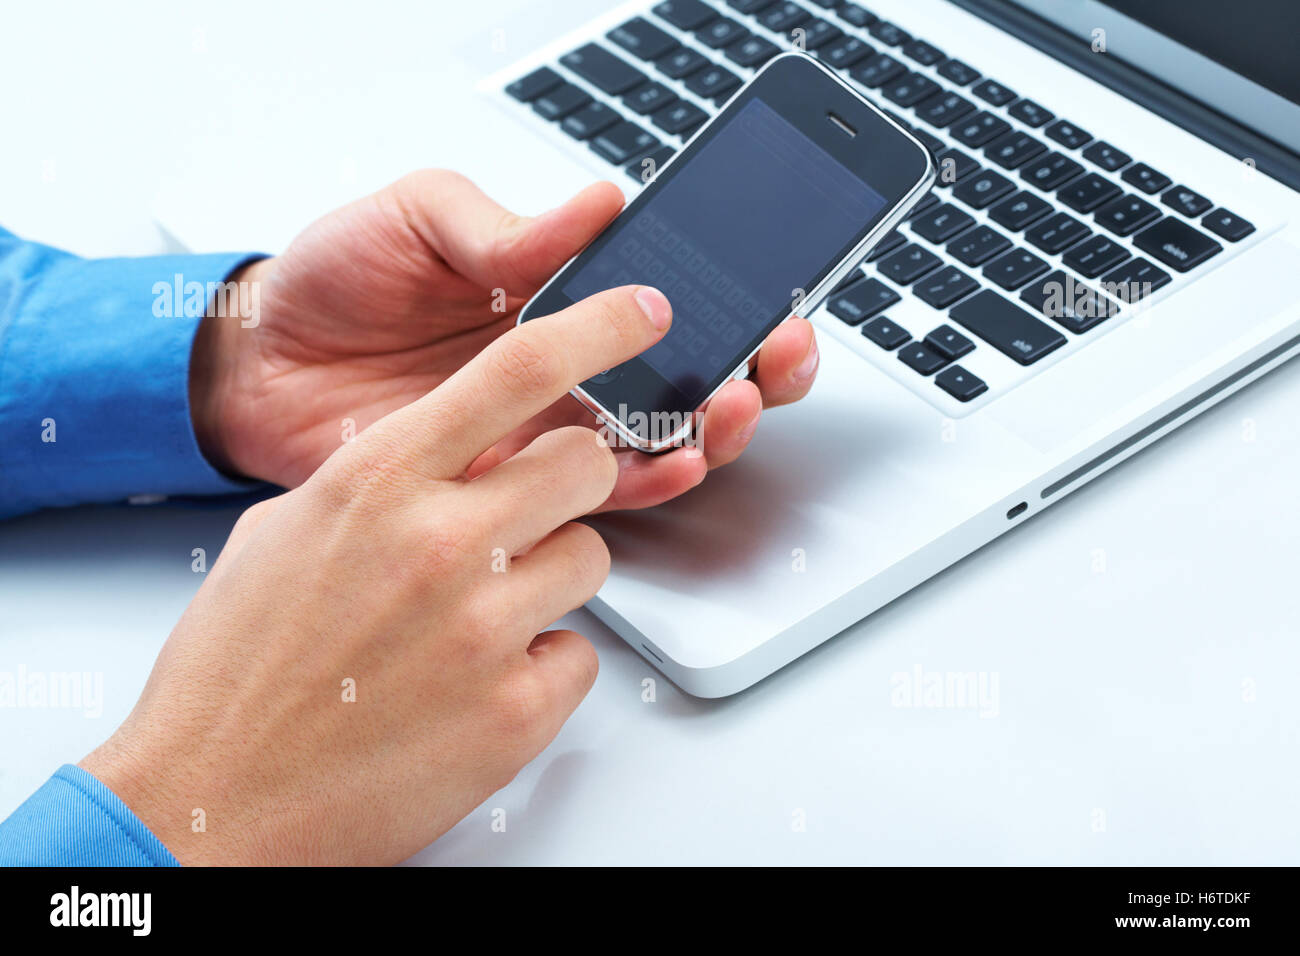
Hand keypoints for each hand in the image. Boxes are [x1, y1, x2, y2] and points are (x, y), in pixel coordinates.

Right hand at [85, 282, 676, 864]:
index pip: (519, 370)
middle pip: (587, 462)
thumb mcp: (286, 534)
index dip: (597, 329)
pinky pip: (582, 654)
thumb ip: (376, 479)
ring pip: (593, 557)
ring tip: (481, 614)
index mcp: (378, 483)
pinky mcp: (514, 711)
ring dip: (552, 577)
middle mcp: (440, 544)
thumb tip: (437, 452)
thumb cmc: (238, 673)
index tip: (641, 313)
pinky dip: (543, 663)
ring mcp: (484, 629)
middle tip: (532, 512)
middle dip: (574, 480)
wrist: (214, 800)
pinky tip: (480, 678)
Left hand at [190, 169, 818, 510]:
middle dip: (748, 375)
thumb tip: (599, 206)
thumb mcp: (418, 221)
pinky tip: (668, 464)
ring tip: (726, 409)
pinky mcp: (505, 491)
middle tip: (769, 361)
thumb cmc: (335, 282)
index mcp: (554, 301)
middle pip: (684, 383)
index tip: (768, 300)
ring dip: (707, 432)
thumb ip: (505, 226)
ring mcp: (539, 436)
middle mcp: (563, 376)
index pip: (665, 306)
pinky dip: (641, 487)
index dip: (730, 306)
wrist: (259, 366)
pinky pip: (591, 499)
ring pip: (655, 445)